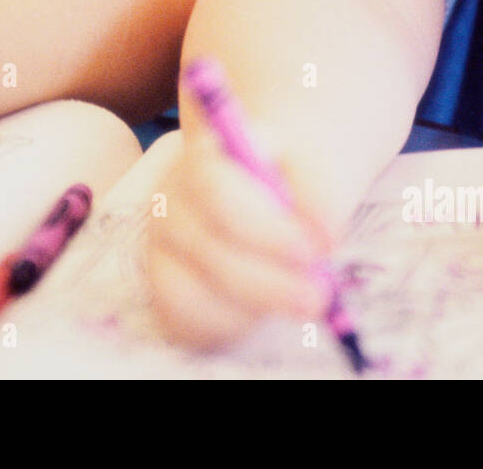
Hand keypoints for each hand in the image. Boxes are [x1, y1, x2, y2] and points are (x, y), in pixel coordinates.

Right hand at [145, 123, 334, 348]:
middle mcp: (170, 199)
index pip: (215, 190)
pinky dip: (228, 325)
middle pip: (208, 248)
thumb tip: (321, 237)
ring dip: (252, 306)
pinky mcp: (163, 287)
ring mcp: (160, 245)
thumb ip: (316, 192)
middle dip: (269, 281)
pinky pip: (183, 319)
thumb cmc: (283, 172)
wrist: (263, 183)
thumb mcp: (309, 162)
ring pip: (194, 291)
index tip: (313, 251)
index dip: (265, 229)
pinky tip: (262, 313)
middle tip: (318, 296)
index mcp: (202, 157)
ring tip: (300, 303)